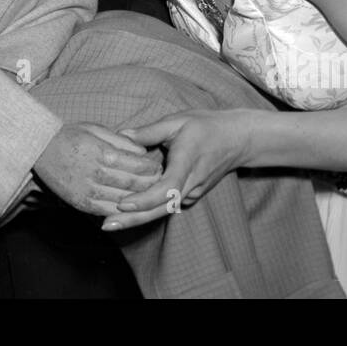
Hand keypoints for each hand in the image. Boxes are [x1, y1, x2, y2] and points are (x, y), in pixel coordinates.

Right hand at [33, 122, 162, 215]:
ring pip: (124, 200)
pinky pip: (108, 210)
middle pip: (133, 184)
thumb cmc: (70, 135)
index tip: (159, 165)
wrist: (39, 150)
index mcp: (101, 153)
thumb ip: (121, 140)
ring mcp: (88, 192)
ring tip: (149, 192)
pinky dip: (123, 209)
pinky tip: (131, 203)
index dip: (152, 167)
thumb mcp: (95, 129)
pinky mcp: (82, 204)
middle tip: (160, 180)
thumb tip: (142, 151)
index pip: (136, 165)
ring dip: (140, 198)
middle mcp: (95, 175)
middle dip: (150, 183)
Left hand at [100, 109, 252, 231]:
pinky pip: (168, 205)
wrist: (238, 139)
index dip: (144, 199)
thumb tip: (122, 135)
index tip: (123, 203)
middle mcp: (191, 183)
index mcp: (187, 163)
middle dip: (134, 219)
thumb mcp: (178, 120)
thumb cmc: (207, 126)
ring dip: (138, 218)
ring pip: (164, 210)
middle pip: (161, 208)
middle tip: (107, 225)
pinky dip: (148, 210)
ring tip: (110, 223)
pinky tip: (127, 212)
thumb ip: (150, 130)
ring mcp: (193, 192)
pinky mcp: (191, 195)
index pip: (166, 188)